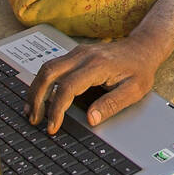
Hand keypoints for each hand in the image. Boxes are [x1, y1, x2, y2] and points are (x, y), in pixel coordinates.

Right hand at [25, 36, 160, 134]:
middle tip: (33, 119)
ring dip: (35, 89)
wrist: (142, 48)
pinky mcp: (75, 54)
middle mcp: (83, 56)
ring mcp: (77, 52)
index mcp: (97, 65)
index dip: (56, 109)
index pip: (67, 87)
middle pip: (49, 73)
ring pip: (46, 67)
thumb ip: (111, 105)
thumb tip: (91, 119)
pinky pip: (52, 66)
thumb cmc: (139, 69)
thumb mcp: (134, 91)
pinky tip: (40, 96)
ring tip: (31, 111)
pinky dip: (42, 82)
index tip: (52, 126)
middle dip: (36, 97)